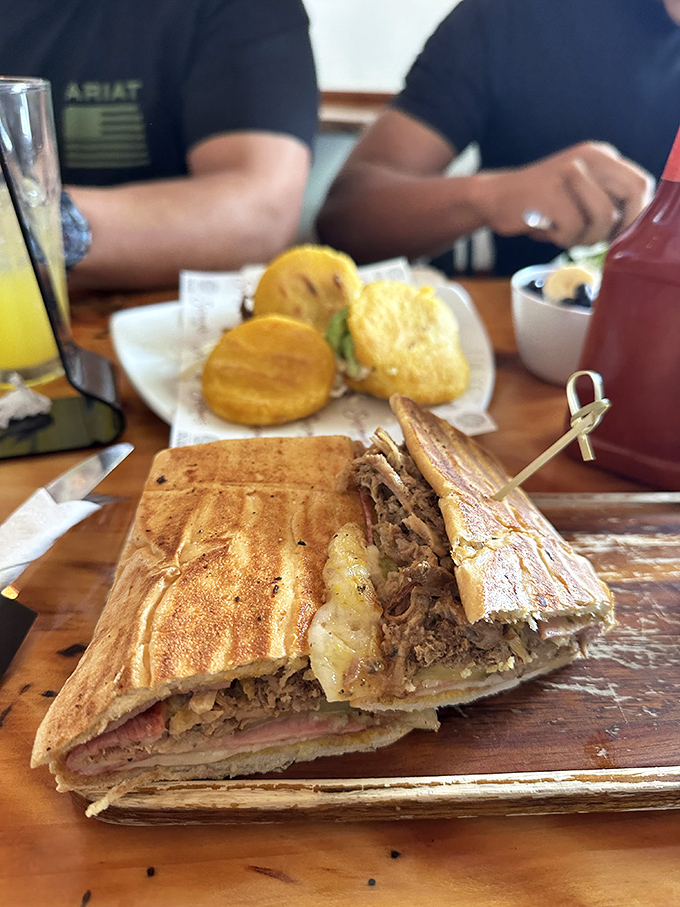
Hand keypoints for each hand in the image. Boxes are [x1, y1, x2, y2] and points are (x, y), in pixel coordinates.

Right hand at [476, 142, 654, 247]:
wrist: (495, 196)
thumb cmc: (540, 202)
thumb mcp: (580, 189)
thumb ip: (607, 198)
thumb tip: (634, 225)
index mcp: (600, 155)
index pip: (640, 183)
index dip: (637, 213)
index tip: (622, 233)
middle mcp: (588, 159)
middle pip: (631, 195)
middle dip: (621, 225)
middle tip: (605, 241)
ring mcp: (568, 174)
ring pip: (603, 217)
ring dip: (587, 238)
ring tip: (566, 235)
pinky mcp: (550, 195)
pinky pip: (573, 229)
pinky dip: (562, 239)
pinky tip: (547, 232)